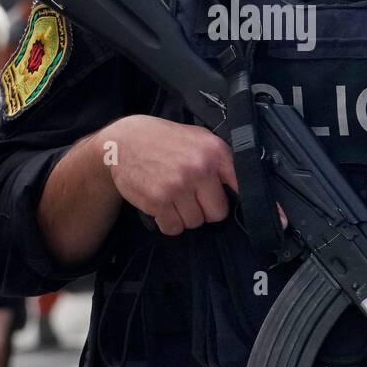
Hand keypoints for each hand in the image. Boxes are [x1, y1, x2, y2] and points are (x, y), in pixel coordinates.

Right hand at [99, 115, 236, 236]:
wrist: (124, 142)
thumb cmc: (163, 140)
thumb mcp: (198, 138)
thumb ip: (221, 161)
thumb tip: (242, 188)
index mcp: (214, 151)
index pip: (241, 187)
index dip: (234, 197)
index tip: (229, 201)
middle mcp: (199, 169)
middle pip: (218, 213)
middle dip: (206, 209)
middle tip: (193, 198)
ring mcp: (178, 186)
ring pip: (195, 222)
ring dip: (185, 216)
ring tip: (175, 198)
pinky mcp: (158, 201)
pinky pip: (174, 228)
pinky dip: (169, 223)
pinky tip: (164, 206)